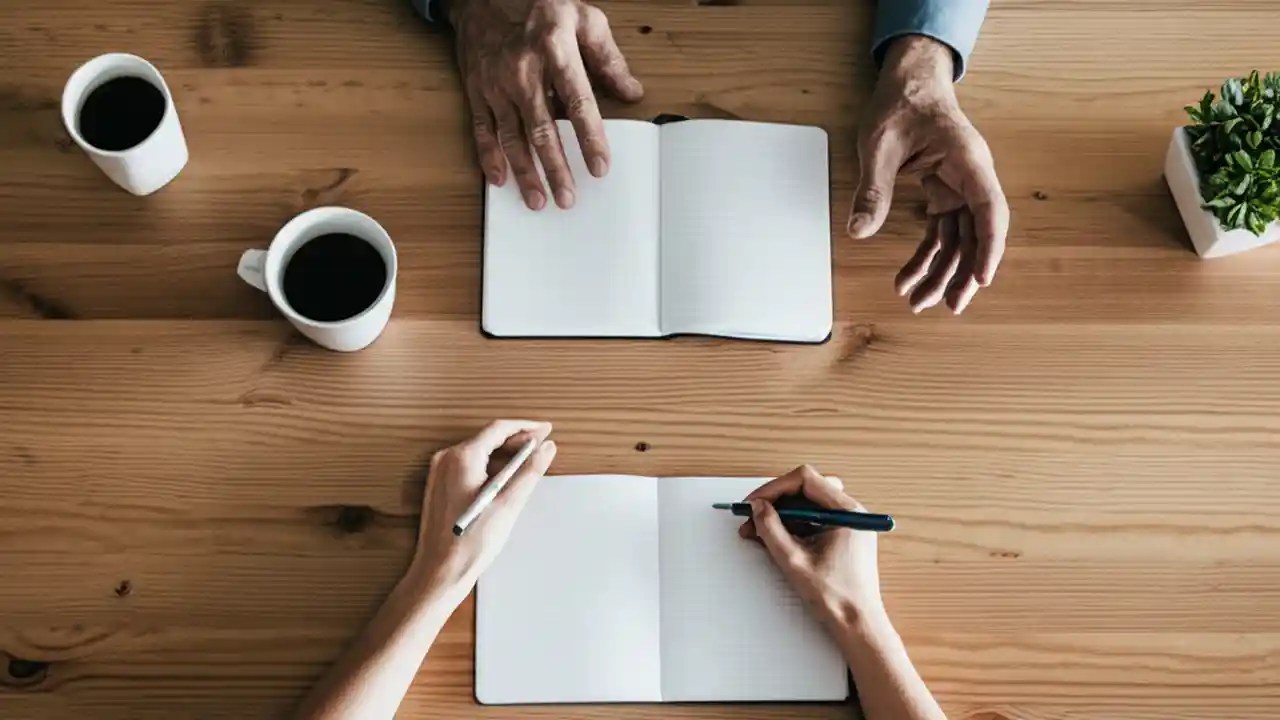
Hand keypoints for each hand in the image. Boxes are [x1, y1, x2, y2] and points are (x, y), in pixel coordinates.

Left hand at [411, 419, 556, 600]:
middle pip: (488, 439)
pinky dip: (490, 468)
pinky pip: (469, 467)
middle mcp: (447, 459)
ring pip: (479, 453)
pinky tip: (506, 480)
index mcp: (462, 457)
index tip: (546, 430)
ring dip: (505, 455)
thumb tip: (547, 448)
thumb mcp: (509, 503)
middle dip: (517, 441)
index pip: (499, 429)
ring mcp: (440, 472)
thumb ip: (530, 471)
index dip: (526, 427)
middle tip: (542, 446)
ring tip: (529, 464)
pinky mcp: (440, 486)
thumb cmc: (471, 542)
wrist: (440, 571)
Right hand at [450, 0, 643, 209]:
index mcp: (555, 50)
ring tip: (538, 200)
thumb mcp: (583, 17)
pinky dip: (490, 157)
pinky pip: (483, 129)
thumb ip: (609, 58)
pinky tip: (500, 180)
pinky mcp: (477, 90)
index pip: (578, 103)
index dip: (590, 138)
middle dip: (556, 168)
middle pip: (542, 129)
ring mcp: (496, 83)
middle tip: (568, 198)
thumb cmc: (538, 5)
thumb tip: (631, 92)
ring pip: (512, 137)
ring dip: (525, 173)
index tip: (600, 166)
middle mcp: (524, 71)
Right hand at [739, 465, 883, 626]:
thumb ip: (772, 529)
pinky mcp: (840, 536)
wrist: (857, 625)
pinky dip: (791, 526)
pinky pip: (812, 520)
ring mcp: (846, 524)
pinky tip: (773, 539)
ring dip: (781, 515)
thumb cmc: (837, 598)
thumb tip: (758, 507)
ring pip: (806, 505)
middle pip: (805, 489)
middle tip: (752, 515)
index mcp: (847, 512)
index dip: (774, 488)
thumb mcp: (794, 561)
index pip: (805, 480)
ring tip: (758, 531)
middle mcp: (850, 512)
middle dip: (775, 501)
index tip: (754, 502)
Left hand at [848, 35, 1009, 314]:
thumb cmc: (900, 104)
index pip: (989, 209)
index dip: (989, 247)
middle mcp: (972, 178)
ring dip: (942, 272)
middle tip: (950, 307)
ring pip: (960, 239)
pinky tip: (909, 279)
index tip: (982, 279)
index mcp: (968, 161)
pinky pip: (942, 233)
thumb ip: (873, 188)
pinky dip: (927, 257)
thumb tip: (858, 230)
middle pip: (978, 234)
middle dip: (964, 273)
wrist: (908, 84)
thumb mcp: (878, 145)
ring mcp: (960, 188)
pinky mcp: (945, 195)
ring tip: (919, 302)